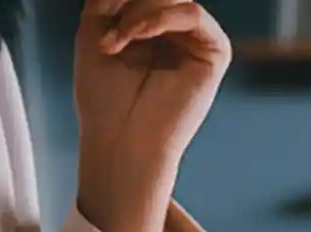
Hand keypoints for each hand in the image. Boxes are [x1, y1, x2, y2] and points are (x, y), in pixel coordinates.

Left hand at [74, 0, 231, 231]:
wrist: (122, 139)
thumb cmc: (106, 96)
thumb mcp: (95, 28)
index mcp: (153, 24)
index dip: (117, 0)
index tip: (97, 17)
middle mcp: (179, 30)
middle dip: (126, 4)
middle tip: (107, 34)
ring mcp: (198, 40)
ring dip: (136, 12)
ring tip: (115, 42)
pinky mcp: (215, 54)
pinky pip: (192, 13)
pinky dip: (159, 17)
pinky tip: (136, 36)